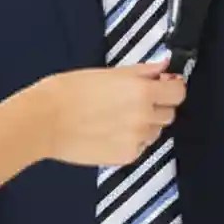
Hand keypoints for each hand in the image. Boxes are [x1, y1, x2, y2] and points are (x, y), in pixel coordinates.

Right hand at [36, 61, 185, 166]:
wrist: (45, 120)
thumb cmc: (68, 92)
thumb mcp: (108, 72)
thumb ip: (141, 72)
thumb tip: (163, 67)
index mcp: (141, 91)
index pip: (178, 92)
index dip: (171, 87)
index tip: (163, 86)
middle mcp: (143, 117)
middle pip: (169, 113)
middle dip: (157, 105)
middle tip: (134, 100)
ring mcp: (136, 139)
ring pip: (155, 132)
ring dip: (145, 124)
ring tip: (117, 116)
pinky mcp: (126, 157)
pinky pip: (140, 147)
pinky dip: (131, 140)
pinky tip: (109, 131)